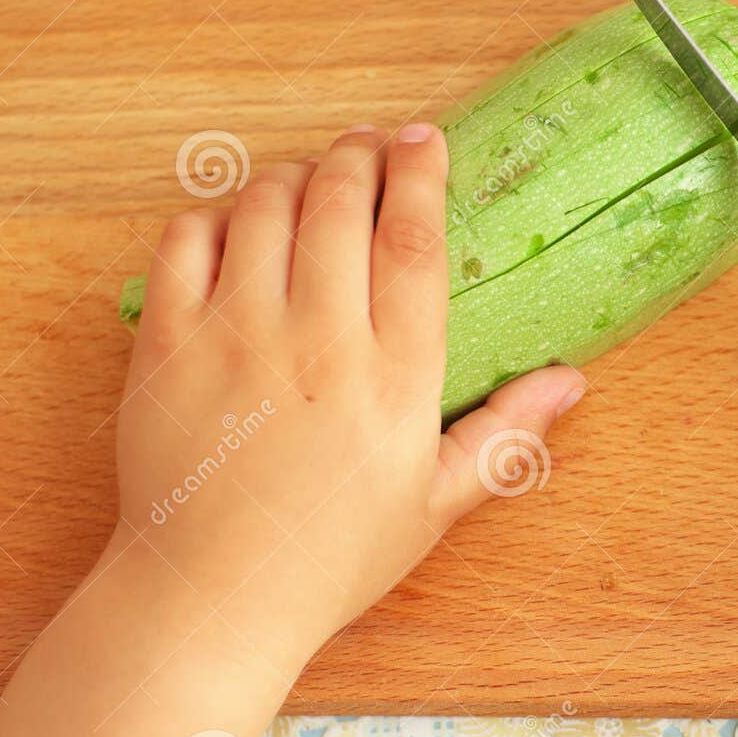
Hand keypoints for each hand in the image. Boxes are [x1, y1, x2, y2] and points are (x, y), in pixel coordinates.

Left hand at [114, 123, 584, 663]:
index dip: (420, 173)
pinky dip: (214, 216)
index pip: (411, 239)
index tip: (425, 140)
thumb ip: (504, 434)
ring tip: (310, 184)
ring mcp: (233, 337)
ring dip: (292, 177)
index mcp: (391, 377)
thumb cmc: (330, 556)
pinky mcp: (166, 345)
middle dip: (358, 154)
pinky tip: (237, 228)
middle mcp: (315, 342)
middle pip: (338, 201)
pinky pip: (185, 241)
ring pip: (263, 206)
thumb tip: (571, 382)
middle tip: (369, 147)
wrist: (212, 597)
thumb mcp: (434, 503)